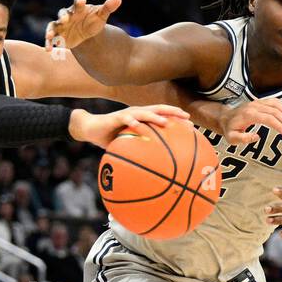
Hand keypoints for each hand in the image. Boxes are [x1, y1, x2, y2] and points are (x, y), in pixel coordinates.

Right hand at [45, 0, 121, 54]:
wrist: (87, 33)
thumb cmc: (93, 21)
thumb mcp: (101, 15)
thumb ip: (108, 7)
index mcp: (79, 8)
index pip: (78, 3)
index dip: (78, 2)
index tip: (80, 1)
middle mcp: (68, 15)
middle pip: (62, 13)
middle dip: (62, 16)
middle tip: (64, 20)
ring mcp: (61, 25)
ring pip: (53, 26)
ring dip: (50, 31)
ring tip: (49, 36)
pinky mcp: (58, 35)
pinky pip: (51, 38)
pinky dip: (49, 43)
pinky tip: (48, 50)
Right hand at [70, 105, 190, 148]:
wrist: (90, 128)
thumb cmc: (110, 138)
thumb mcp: (127, 145)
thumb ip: (140, 153)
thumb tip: (154, 171)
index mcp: (143, 118)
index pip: (164, 116)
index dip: (178, 119)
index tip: (192, 126)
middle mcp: (138, 113)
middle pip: (159, 110)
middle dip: (174, 113)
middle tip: (187, 119)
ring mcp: (128, 113)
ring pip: (145, 112)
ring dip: (156, 117)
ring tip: (166, 123)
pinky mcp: (116, 117)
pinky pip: (126, 118)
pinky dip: (133, 122)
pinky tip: (139, 126)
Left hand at [220, 98, 281, 144]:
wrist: (225, 118)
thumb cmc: (229, 129)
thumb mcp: (232, 138)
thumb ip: (243, 138)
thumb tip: (257, 137)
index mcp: (249, 114)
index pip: (269, 118)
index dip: (279, 126)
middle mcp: (254, 106)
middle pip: (275, 111)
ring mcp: (257, 102)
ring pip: (276, 104)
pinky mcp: (260, 102)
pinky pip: (274, 101)